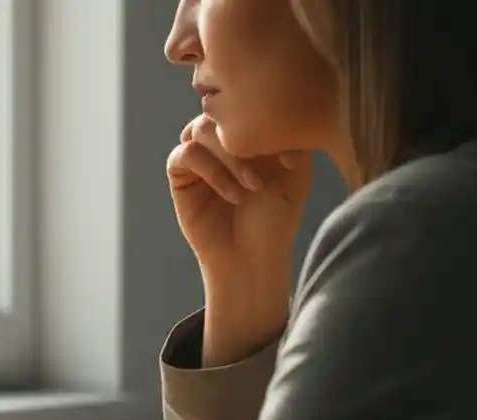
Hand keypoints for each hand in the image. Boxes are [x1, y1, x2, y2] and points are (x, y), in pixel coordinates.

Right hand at [166, 115, 314, 364]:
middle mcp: (222, 140)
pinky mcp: (180, 175)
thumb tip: (280, 116)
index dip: (264, 122)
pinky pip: (184, 154)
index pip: (247, 103)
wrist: (251, 258)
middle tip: (264, 175)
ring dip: (227, 156)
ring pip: (199, 128)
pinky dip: (211, 171)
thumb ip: (294, 143)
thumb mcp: (296, 178)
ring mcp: (199, 155)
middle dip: (244, 140)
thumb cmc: (276, 221)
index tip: (287, 158)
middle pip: (220, 111)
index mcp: (249, 133)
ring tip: (250, 186)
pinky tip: (232, 195)